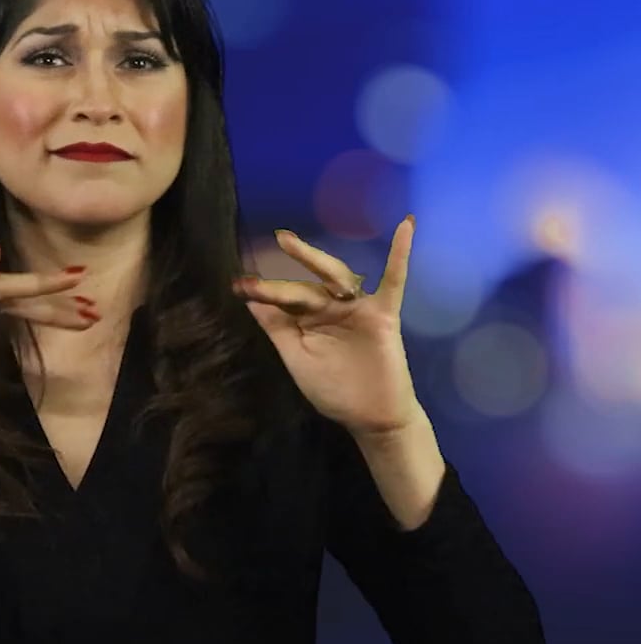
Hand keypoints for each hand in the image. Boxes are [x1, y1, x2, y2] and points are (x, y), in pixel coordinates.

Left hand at [234, 218, 425, 435]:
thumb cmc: (333, 389)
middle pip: (307, 283)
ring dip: (313, 259)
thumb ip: (277, 328)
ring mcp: (357, 308)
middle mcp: (331, 308)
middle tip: (274, 240)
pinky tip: (405, 227)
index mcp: (308, 319)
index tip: (238, 285)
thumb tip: (251, 301)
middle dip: (288, 266)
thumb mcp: (297, 358)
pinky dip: (400, 254)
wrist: (370, 417)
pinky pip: (394, 281)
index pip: (284, 299)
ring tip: (289, 242)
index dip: (263, 292)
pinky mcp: (383, 315)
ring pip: (336, 277)